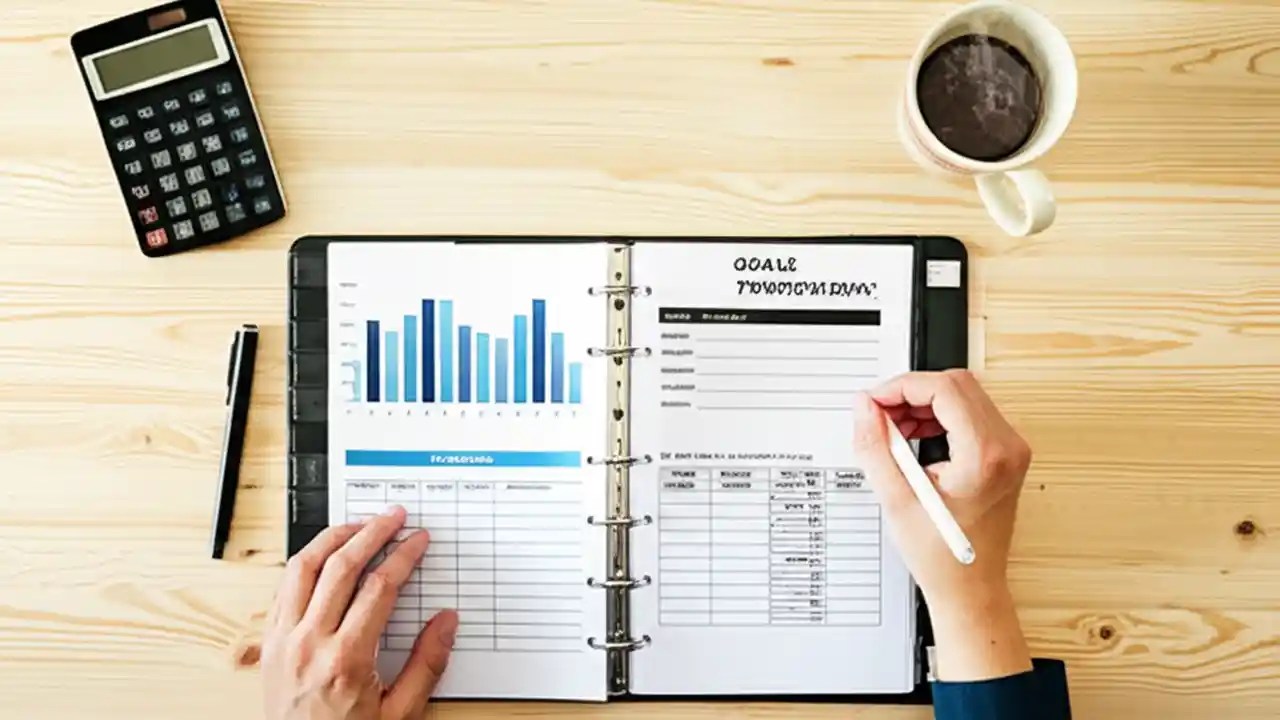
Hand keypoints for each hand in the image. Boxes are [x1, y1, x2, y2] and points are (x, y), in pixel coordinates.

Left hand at [262, 506, 458, 718]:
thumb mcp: (401, 714)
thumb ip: (427, 665)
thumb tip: (446, 622)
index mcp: (346, 660)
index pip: (379, 588)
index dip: (403, 556)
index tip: (418, 541)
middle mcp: (310, 643)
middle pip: (341, 566)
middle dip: (372, 533)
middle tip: (393, 517)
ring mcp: (284, 640)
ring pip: (304, 567)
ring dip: (333, 538)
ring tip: (358, 524)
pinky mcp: (270, 642)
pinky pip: (284, 587)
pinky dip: (306, 561)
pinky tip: (324, 554)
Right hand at [853, 370, 1032, 680]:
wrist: (971, 589)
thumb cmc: (942, 557)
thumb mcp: (897, 500)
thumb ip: (875, 447)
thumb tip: (865, 407)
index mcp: (985, 456)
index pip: (944, 390)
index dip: (901, 387)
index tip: (873, 402)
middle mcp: (1007, 447)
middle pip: (957, 385)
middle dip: (911, 392)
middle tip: (880, 414)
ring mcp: (1011, 450)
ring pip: (964, 395)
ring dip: (924, 403)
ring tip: (894, 431)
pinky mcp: (1005, 454)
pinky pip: (971, 414)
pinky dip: (939, 416)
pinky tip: (914, 438)